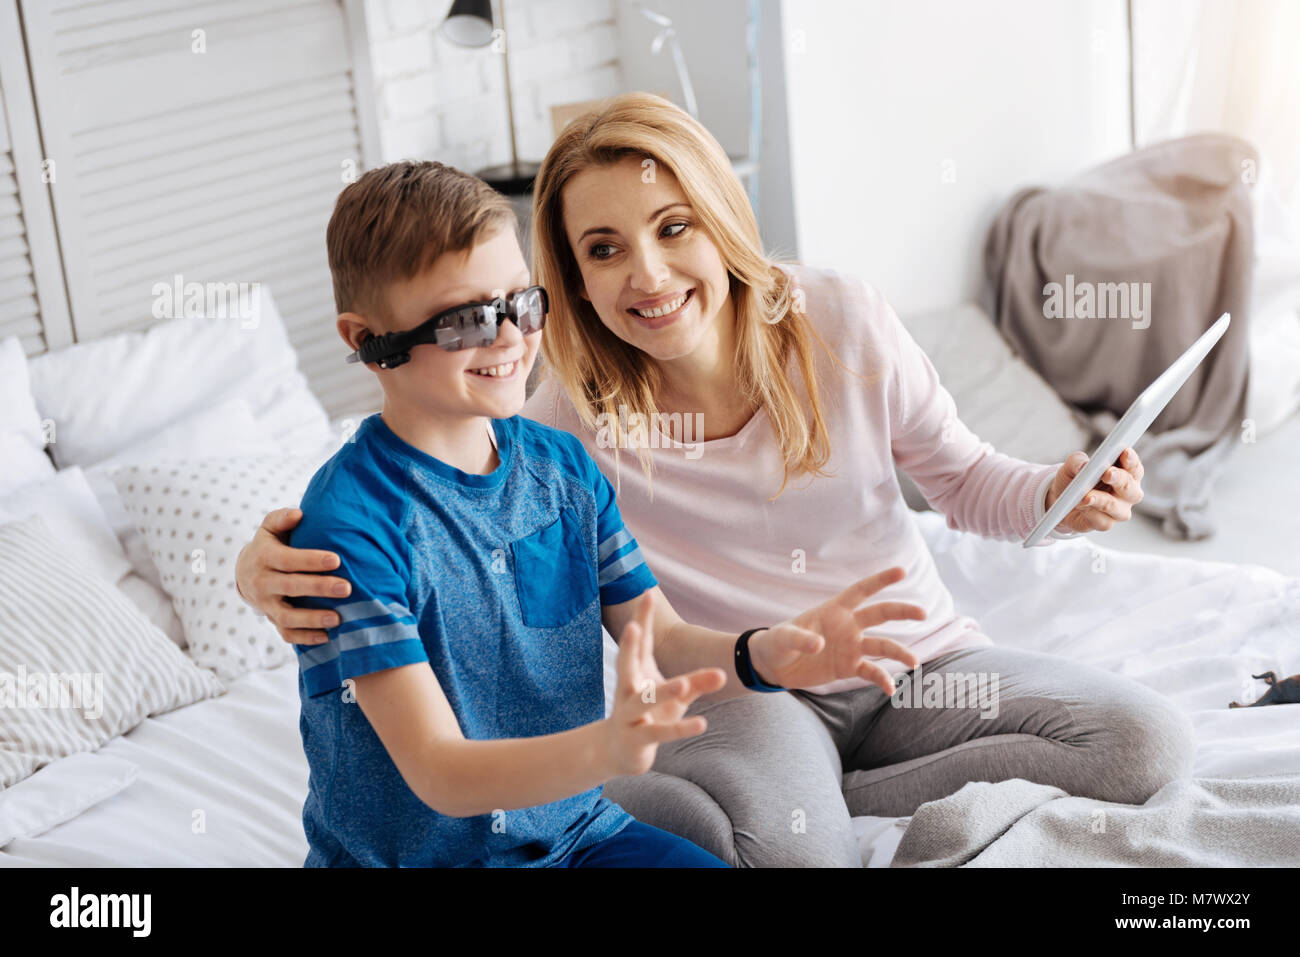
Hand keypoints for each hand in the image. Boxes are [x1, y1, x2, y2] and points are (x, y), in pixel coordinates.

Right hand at [233, 508, 351, 644]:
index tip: (336, 560)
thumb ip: (282, 518)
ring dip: (312, 619)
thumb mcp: (270, 528)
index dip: (310, 560)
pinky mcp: (272, 619)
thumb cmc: (270, 544)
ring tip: (338, 619)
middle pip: (291, 587)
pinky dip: (305, 638)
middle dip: (319, 588)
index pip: (287, 560)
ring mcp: (266, 604)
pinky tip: (327, 637)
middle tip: (347, 588)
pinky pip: (286, 633)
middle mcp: (262, 582)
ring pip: (286, 616)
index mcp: (264, 557)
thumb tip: (298, 514)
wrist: (246, 571)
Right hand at [603, 593, 726, 775]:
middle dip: (629, 645)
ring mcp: (628, 715)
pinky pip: (661, 732)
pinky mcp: (637, 738)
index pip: (639, 642)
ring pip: (645, 701)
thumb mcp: (675, 696)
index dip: (642, 618)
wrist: (616, 752)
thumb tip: (724, 672)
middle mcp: (627, 690)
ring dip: (664, 691)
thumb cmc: (649, 715)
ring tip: (683, 684)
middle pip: (626, 664)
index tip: (648, 594)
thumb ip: (697, 682)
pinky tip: (701, 723)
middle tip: (633, 626)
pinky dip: (681, 728)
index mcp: (635, 673)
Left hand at [748, 566, 923, 694]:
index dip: (880, 580)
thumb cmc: (777, 643)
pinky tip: (890, 689)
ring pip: (881, 645)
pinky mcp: (848, 667)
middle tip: (923, 613)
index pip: (861, 591)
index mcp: (834, 610)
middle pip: (880, 614)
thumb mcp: (783, 637)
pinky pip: (871, 672)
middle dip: (902, 612)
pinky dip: (881, 679)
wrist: (774, 666)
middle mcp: (848, 626)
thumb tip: (820, 645)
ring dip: (898, 652)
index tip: (902, 571)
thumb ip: (800, 638)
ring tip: (913, 662)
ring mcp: (851, 647)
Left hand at [1044, 448, 1144, 532]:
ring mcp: (1118, 511)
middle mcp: (1127, 494)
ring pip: (1117, 508)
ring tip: (1087, 496)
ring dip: (1102, 500)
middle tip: (1107, 473)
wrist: (1060, 499)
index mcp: (1126, 474)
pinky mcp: (1105, 523)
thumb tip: (1083, 466)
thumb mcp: (1072, 465)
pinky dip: (1090, 513)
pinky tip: (1081, 506)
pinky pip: (1102, 521)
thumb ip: (1078, 461)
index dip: (1131, 460)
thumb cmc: (1075, 478)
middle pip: (1131, 488)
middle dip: (1120, 480)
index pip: (1134, 467)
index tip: (1125, 452)